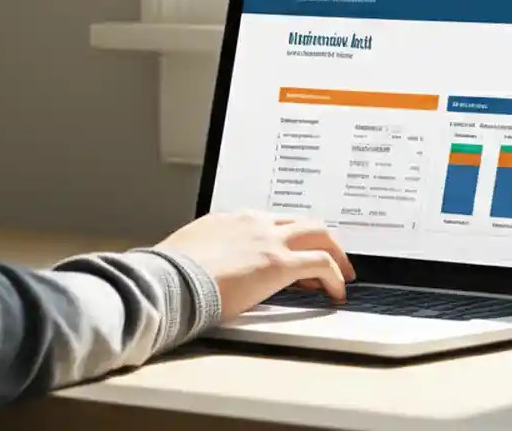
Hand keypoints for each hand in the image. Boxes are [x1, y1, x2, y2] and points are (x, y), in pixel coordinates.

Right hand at [156, 211, 355, 319]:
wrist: (169, 280)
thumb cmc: (170, 274)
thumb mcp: (188, 254)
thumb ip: (205, 256)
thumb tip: (204, 272)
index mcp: (229, 220)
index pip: (270, 223)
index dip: (286, 240)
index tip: (291, 256)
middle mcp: (252, 222)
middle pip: (300, 222)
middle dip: (319, 239)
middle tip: (330, 257)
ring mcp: (267, 240)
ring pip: (317, 234)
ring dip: (334, 253)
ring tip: (342, 274)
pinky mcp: (279, 263)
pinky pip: (320, 264)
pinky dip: (334, 277)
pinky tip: (336, 292)